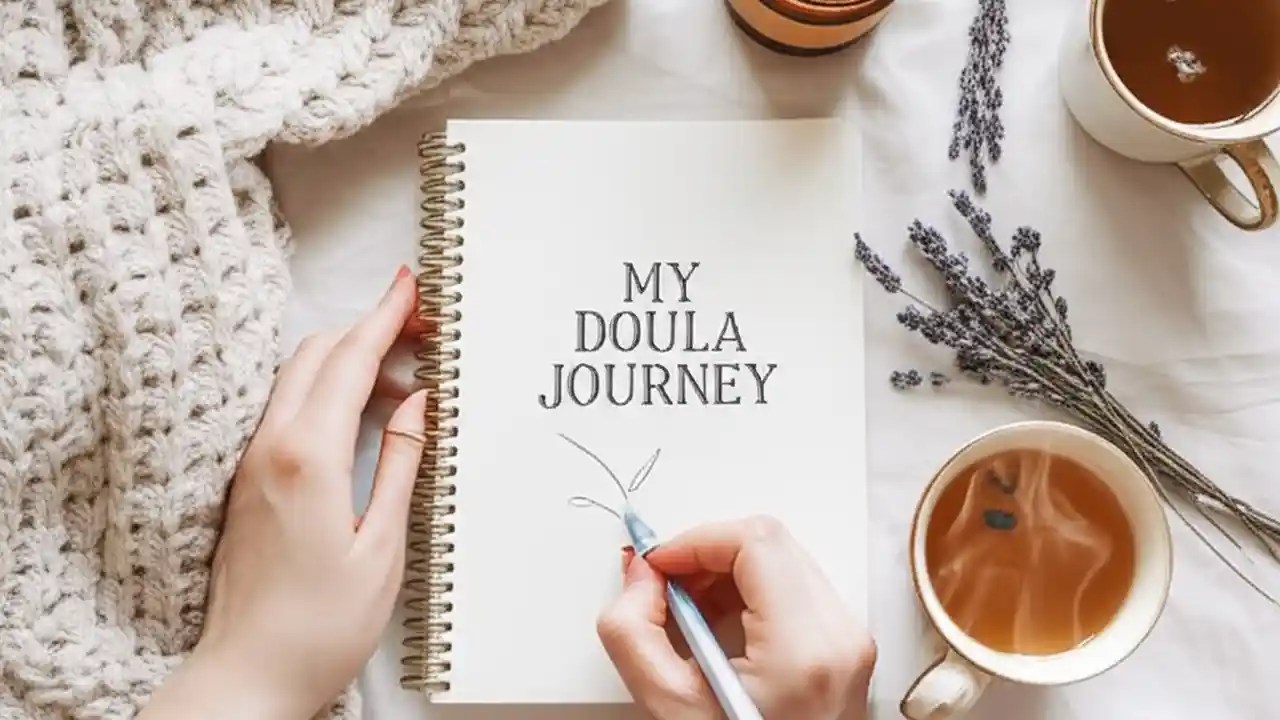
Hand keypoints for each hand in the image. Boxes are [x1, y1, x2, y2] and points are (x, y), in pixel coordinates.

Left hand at [140, 266, 428, 718]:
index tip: (411, 286)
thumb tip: (418, 403)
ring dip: (348, 361)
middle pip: (317, 355)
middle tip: (420, 329)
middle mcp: (271, 448)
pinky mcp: (249, 483)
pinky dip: (327, 392)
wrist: (248, 674)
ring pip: (298, 380)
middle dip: (368, 330)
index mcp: (309, 457)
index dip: (385, 317)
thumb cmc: (320, 624)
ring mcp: (253, 464)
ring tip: (403, 377)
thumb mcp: (383, 543)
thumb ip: (401, 462)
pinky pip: (288, 411)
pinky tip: (362, 417)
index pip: (350, 361)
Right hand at [597, 516, 874, 719]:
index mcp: (804, 650)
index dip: (694, 541)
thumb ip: (634, 631)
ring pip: (782, 561)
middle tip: (666, 587)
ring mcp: (850, 642)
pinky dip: (749, 594)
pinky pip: (794, 589)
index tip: (658, 565)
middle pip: (770, 543)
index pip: (754, 542)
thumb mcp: (671, 708)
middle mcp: (840, 638)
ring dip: (726, 574)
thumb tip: (639, 577)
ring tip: (690, 616)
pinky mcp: (846, 648)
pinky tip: (719, 627)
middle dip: (706, 554)